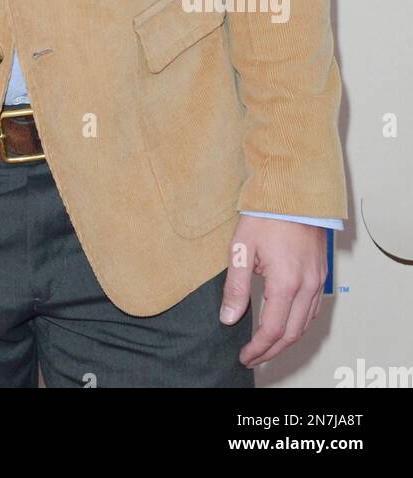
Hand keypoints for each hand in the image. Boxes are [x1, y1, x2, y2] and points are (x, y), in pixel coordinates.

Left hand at [220, 216, 327, 366]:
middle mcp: (307, 286)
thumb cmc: (266, 214)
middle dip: (272, 351)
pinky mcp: (321, 272)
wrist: (293, 190)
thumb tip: (229, 318)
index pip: (273, 330)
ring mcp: (317, 279)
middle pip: (292, 333)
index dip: (258, 348)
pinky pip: (314, 309)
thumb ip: (235, 287)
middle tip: (254, 358)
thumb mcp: (241, 249)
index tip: (245, 355)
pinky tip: (287, 324)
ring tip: (267, 347)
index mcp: (286, 283)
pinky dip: (300, 324)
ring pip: (306, 324)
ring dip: (287, 340)